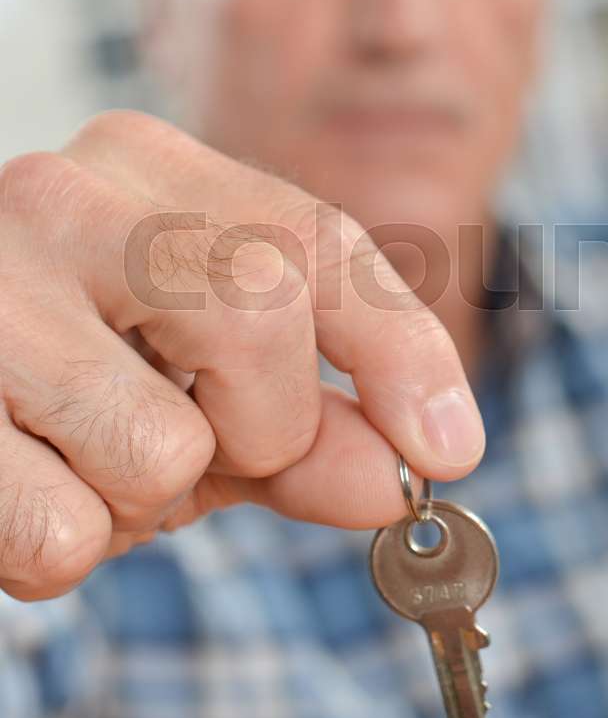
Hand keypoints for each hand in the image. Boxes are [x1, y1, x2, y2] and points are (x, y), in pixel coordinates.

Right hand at [0, 110, 484, 599]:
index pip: (315, 240)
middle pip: (261, 309)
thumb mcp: (195, 388)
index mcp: (145, 166)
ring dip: (141, 503)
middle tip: (197, 445)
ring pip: (162, 447)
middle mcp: (59, 194)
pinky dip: (57, 550)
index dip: (401, 350)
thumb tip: (403, 476)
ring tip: (75, 460)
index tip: (452, 451)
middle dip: (262, 426)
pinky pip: (62, 534)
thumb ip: (305, 426)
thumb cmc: (58, 384)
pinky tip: (11, 487)